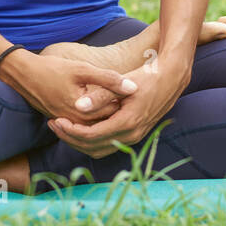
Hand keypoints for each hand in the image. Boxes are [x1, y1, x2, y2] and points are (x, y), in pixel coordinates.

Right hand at [0, 53, 138, 124]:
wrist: (24, 76)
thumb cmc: (52, 69)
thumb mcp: (82, 69)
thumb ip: (108, 79)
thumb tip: (133, 87)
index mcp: (83, 113)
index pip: (115, 114)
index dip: (127, 102)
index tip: (138, 88)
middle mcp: (77, 124)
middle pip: (108, 122)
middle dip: (121, 110)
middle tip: (135, 95)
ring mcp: (70, 125)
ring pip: (98, 125)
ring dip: (110, 115)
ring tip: (121, 99)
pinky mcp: (66, 122)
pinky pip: (87, 125)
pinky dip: (98, 117)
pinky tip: (106, 103)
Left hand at [47, 60, 188, 158]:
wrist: (172, 78)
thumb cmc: (147, 76)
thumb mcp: (123, 82)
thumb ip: (100, 94)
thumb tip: (77, 106)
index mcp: (127, 122)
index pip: (91, 135)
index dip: (71, 131)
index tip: (56, 120)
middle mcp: (132, 135)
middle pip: (93, 147)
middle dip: (70, 138)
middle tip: (53, 125)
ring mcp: (135, 137)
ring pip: (100, 149)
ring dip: (79, 142)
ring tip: (62, 128)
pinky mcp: (134, 135)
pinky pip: (108, 145)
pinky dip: (91, 141)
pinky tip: (80, 129)